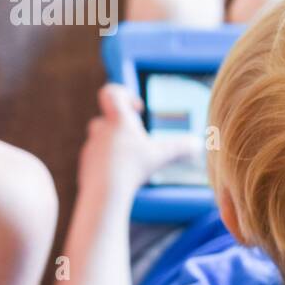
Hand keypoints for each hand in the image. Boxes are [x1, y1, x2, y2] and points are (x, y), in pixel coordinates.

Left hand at [77, 83, 200, 201]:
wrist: (104, 192)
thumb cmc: (132, 168)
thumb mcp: (160, 156)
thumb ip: (180, 148)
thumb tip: (199, 143)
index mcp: (117, 120)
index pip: (111, 92)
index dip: (124, 95)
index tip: (138, 109)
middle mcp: (101, 131)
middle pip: (106, 118)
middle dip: (121, 126)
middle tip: (136, 140)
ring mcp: (91, 147)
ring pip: (100, 140)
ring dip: (114, 146)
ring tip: (130, 162)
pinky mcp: (85, 165)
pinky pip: (96, 159)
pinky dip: (107, 164)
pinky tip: (118, 177)